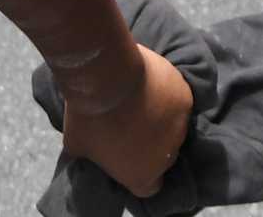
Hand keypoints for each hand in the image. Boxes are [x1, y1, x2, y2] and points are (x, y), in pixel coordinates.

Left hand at [60, 43, 191, 196]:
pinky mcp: (185, 99)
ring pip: (173, 125)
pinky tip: (151, 81)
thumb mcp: (77, 144)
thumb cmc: (89, 116)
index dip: (139, 171)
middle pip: (162, 155)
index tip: (128, 156)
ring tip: (140, 97)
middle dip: (150, 142)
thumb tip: (86, 153)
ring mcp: (180, 127)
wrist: (106, 77)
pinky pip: (178, 98)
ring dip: (160, 116)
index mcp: (142, 177)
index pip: (147, 186)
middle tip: (131, 122)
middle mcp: (167, 158)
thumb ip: (89, 154)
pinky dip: (168, 92)